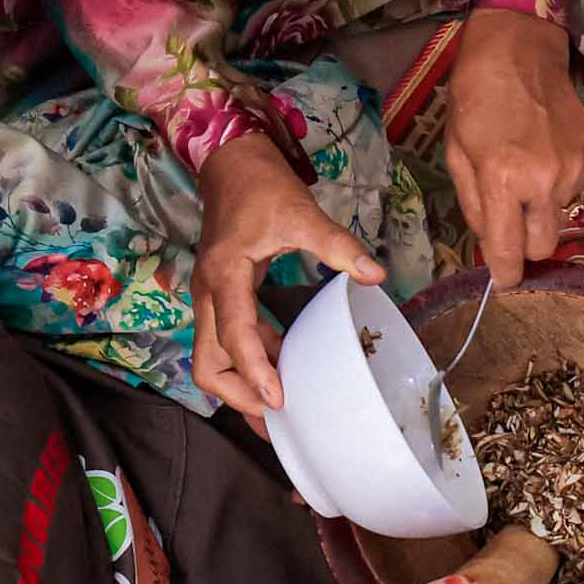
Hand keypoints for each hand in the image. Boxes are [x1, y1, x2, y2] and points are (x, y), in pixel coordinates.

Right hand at [192, 133, 386, 424]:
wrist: (232, 164)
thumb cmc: (262, 187)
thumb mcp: (302, 213)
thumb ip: (337, 245)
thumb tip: (375, 274)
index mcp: (225, 275)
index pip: (233, 335)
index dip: (254, 371)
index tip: (278, 400)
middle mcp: (209, 293)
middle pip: (208, 363)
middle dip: (238, 395)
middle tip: (277, 419)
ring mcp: (211, 298)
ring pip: (213, 358)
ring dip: (242, 385)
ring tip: (281, 411)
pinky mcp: (221, 299)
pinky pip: (229, 342)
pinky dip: (252, 362)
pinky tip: (283, 372)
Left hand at [445, 8, 583, 288]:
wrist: (519, 49)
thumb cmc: (476, 98)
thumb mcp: (458, 154)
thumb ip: (475, 207)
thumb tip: (490, 245)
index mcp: (503, 180)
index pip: (511, 251)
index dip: (506, 274)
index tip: (505, 282)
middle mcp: (545, 180)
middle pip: (545, 246)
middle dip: (527, 244)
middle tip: (512, 223)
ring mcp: (574, 167)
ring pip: (562, 217)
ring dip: (543, 209)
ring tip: (527, 173)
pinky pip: (576, 190)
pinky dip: (559, 184)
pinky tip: (545, 154)